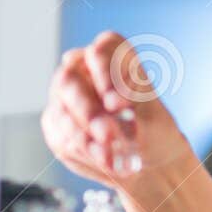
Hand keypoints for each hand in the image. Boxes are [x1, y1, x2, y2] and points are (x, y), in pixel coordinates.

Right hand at [41, 30, 197, 193]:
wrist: (147, 161)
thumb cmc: (154, 131)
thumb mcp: (154, 117)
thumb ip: (134, 107)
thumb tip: (112, 103)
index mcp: (114, 58)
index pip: (101, 51)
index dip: (104, 73)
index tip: (117, 103)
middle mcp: (84, 71)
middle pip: (69, 80)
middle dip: (87, 111)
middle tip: (107, 135)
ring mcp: (66, 97)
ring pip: (60, 109)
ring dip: (83, 135)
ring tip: (110, 157)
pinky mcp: (57, 123)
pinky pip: (58, 134)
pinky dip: (80, 149)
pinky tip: (102, 161)